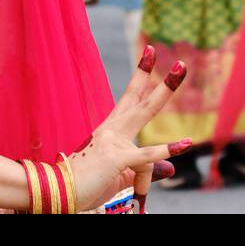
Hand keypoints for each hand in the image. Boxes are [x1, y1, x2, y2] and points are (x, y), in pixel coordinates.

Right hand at [64, 47, 189, 211]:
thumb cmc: (87, 183)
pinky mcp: (115, 159)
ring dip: (164, 91)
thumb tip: (171, 167)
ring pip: (145, 112)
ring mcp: (112, 141)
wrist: (59, 191)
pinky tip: (185, 144)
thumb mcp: (121, 174)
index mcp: (111, 129)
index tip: (150, 54)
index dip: (142, 76)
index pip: (131, 98)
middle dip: (161, 81)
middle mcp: (112, 129)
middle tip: (180, 64)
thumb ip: (145, 169)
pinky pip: (145, 155)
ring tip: (180, 71)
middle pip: (141, 99)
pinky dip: (165, 150)